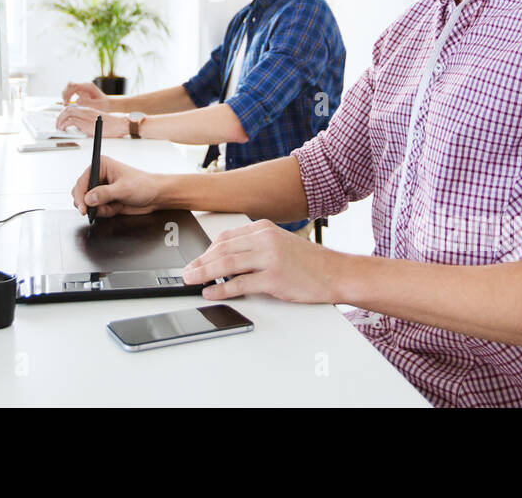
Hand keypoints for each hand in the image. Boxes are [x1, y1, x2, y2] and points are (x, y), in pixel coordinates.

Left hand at [56, 105, 125, 136]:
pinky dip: (64, 124)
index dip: (64, 113)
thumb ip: (87, 122)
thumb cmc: (111, 125)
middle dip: (59, 116)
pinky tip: (63, 129)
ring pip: (67, 113)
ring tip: (58, 127)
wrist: (119, 124)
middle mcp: (86, 111)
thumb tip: (79, 128)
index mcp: (88, 109)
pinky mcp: (86, 123)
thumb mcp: (96, 122)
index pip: (72, 108)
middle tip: (57, 124)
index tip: (61, 119)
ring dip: (60, 120)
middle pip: (67, 109)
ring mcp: (86, 116)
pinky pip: (71, 121)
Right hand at [61, 81, 110, 110]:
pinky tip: (68, 104)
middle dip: (65, 94)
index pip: (73, 85)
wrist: (108, 104)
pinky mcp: (80, 91)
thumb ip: (88, 102)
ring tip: (66, 105)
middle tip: (65, 105)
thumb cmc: (104, 105)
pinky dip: (67, 97)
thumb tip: (77, 100)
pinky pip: (70, 91)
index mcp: (88, 86)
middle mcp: (84, 85)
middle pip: (69, 85)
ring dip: (65, 95)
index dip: (68, 93)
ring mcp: (82, 87)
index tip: (67, 103)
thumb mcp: (98, 105)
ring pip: (68, 87)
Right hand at [70, 155, 162, 217]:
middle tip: (91, 211)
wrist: (155, 196)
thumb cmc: (144, 185)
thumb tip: (89, 198)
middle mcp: (99, 177)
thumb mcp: (124, 189)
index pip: (82, 180)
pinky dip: (104, 212)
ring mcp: (101, 190)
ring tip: (110, 207)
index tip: (82, 205)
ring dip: (97, 209)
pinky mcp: (105, 201)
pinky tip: (115, 208)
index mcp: (102, 166)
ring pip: (87, 203)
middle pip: (81, 192)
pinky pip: (96, 210)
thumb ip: (105, 194)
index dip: (80, 194)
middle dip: (87, 204)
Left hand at [182, 219, 340, 303]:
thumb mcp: (279, 243)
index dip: (207, 251)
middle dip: (200, 262)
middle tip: (186, 272)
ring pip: (227, 264)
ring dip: (204, 274)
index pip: (226, 237)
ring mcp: (270, 258)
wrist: (335, 272)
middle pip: (222, 249)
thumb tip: (224, 259)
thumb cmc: (308, 262)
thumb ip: (254, 247)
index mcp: (264, 228)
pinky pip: (240, 284)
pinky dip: (222, 290)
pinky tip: (211, 293)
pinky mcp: (274, 278)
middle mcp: (265, 239)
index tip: (196, 261)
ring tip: (191, 281)